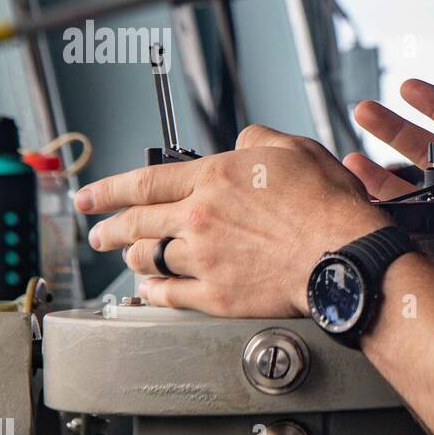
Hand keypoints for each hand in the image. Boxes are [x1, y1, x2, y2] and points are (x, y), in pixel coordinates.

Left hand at [76, 126, 390, 316]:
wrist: (344, 256)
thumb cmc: (328, 206)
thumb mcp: (296, 150)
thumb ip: (259, 139)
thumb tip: (242, 140)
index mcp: (214, 179)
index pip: (144, 181)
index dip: (109, 189)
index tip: (90, 196)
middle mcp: (199, 219)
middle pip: (136, 223)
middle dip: (108, 227)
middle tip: (97, 232)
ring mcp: (204, 259)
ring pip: (150, 258)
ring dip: (132, 258)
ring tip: (126, 259)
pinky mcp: (217, 295)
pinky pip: (170, 294)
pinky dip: (155, 291)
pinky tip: (151, 289)